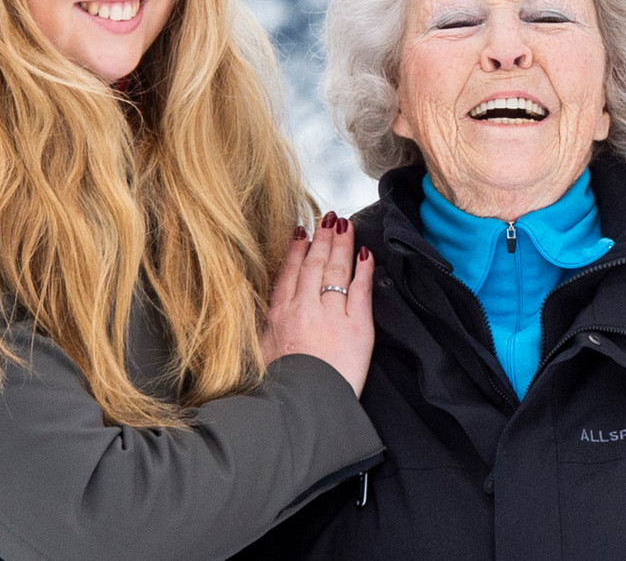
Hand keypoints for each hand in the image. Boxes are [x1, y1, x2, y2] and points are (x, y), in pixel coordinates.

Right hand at [261, 212, 374, 397]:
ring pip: (336, 271)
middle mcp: (304, 308)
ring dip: (341, 245)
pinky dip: (364, 270)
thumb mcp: (259, 351)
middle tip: (329, 218)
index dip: (296, 248)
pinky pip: (361, 291)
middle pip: (314, 264)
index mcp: (280, 314)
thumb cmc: (279, 386)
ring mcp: (331, 316)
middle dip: (322, 238)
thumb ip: (264, 325)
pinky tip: (366, 255)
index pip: (289, 271)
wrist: (302, 407)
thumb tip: (261, 309)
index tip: (302, 231)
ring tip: (346, 225)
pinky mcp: (357, 329)